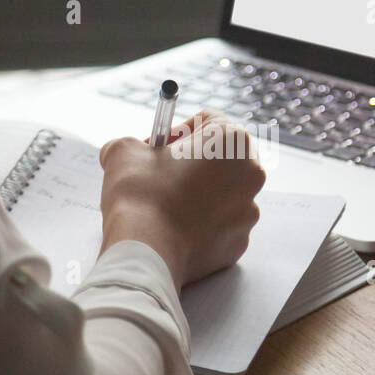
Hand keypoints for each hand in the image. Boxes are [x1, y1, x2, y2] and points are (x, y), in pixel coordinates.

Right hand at [97, 110, 265, 288]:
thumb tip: (127, 151)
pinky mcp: (239, 243)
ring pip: (222, 194)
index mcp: (233, 141)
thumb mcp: (124, 151)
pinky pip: (219, 226)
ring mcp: (248, 213)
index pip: (207, 121)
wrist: (146, 253)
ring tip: (165, 205)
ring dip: (198, 195)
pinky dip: (201, 225)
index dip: (177, 132)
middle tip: (161, 175)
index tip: (157, 149)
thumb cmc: (140, 194)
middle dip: (192, 163)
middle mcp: (251, 174)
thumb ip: (133, 144)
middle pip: (221, 158)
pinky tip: (174, 229)